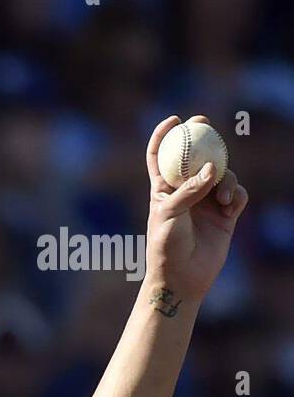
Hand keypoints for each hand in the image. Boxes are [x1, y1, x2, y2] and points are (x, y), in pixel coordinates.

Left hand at [145, 115, 249, 302]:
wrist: (182, 277)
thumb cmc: (165, 246)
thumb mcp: (170, 213)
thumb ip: (190, 189)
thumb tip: (213, 167)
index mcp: (163, 190)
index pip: (161, 158)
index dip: (164, 136)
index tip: (174, 120)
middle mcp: (186, 192)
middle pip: (196, 158)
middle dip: (202, 138)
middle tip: (204, 122)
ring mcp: (206, 202)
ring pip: (221, 174)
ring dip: (225, 178)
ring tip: (221, 196)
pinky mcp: (225, 215)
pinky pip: (236, 194)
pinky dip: (235, 195)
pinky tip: (229, 205)